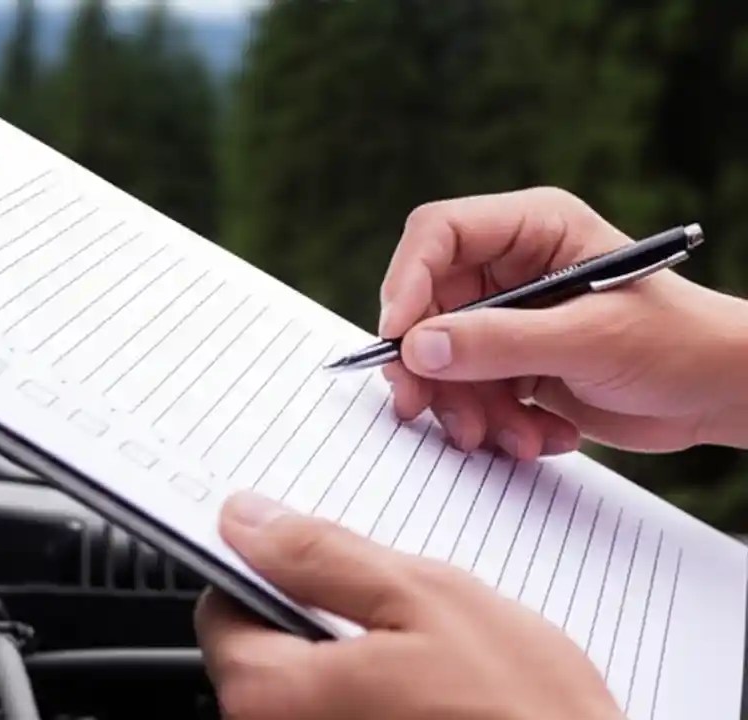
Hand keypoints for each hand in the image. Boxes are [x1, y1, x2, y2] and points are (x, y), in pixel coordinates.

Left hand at [195, 492, 623, 719]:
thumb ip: (320, 557)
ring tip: (426, 657)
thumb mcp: (423, 599)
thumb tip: (246, 520)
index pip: (221, 610)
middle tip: (395, 610)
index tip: (313, 560)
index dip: (267, 573)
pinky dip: (374, 694)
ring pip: (308, 685)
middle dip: (317, 617)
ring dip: (352, 657)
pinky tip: (433, 694)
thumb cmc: (525, 713)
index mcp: (271, 695)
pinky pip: (343, 713)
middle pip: (262, 650)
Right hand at [379, 186, 747, 456]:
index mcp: (532, 229)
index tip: (399, 338)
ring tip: (507, 436)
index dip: (408, 282)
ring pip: (441, 358)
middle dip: (430, 365)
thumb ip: (499, 343)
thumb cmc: (678, 344)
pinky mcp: (511, 363)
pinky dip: (492, 422)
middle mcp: (511, 268)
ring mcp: (508, 318)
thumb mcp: (588, 340)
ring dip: (465, 406)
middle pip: (427, 305)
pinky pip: (467, 392)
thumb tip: (418, 347)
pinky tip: (538, 435)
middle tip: (422, 408)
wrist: (718, 396)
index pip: (438, 235)